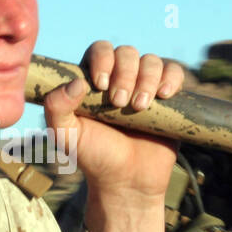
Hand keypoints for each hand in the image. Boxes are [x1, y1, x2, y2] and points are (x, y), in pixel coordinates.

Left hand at [42, 42, 183, 231]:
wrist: (127, 182)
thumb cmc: (94, 157)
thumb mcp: (65, 135)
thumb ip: (56, 108)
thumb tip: (77, 82)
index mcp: (94, 80)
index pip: (100, 50)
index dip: (102, 59)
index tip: (100, 84)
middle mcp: (120, 78)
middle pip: (127, 53)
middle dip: (125, 73)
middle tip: (119, 103)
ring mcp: (146, 86)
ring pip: (152, 61)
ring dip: (147, 79)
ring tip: (140, 107)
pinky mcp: (169, 98)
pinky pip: (175, 72)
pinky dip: (171, 78)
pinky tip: (164, 96)